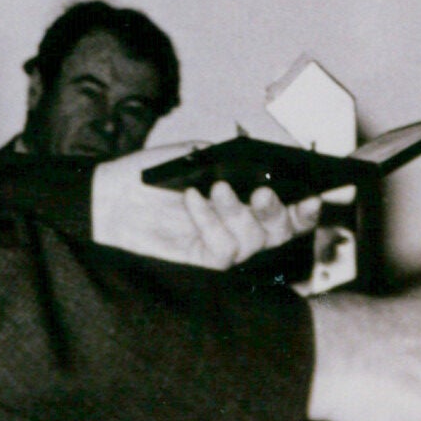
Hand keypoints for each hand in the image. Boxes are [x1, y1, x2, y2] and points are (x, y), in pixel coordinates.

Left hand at [89, 144, 323, 269]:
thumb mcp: (199, 156)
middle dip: (280, 214)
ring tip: (218, 188)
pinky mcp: (198, 264)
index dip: (307, 208)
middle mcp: (238, 228)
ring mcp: (219, 247)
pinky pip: (221, 250)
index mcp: (244, 202)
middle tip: (267, 194)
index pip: (288, 212)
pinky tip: (193, 199)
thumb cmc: (151, 176)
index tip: (313, 195)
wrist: (107, 197)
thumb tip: (275, 161)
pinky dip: (210, 221)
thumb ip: (236, 158)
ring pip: (253, 242)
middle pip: (280, 233)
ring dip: (239, 213)